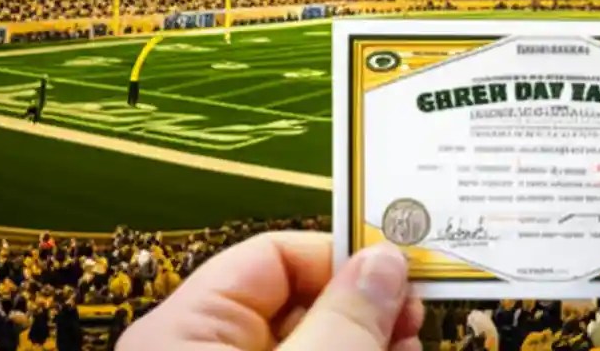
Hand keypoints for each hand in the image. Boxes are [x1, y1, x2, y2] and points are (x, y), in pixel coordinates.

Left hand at [118, 232, 422, 349]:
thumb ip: (344, 319)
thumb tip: (383, 260)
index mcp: (184, 333)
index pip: (273, 258)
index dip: (341, 257)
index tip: (400, 270)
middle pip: (298, 303)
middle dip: (364, 304)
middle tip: (414, 314)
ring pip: (312, 342)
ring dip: (367, 337)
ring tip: (410, 342)